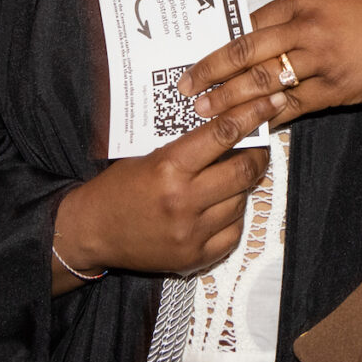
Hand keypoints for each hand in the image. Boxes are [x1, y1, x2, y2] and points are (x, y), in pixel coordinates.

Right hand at [50, 92, 281, 290]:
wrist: (92, 232)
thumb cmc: (118, 187)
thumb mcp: (146, 155)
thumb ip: (186, 145)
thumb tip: (230, 128)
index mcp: (168, 168)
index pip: (222, 135)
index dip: (251, 115)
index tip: (269, 104)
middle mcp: (183, 201)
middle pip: (242, 170)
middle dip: (258, 154)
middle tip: (259, 145)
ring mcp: (191, 232)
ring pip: (241, 201)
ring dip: (242, 186)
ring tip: (230, 177)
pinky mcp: (195, 257)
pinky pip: (233, 231)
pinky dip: (233, 216)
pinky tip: (221, 206)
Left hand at [183, 0, 361, 125]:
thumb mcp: (330, 1)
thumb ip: (293, 16)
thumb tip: (251, 37)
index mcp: (302, 1)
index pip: (248, 23)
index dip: (219, 43)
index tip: (195, 57)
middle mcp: (307, 28)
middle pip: (246, 52)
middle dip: (210, 73)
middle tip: (185, 88)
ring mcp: (320, 61)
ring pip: (263, 82)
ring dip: (230, 100)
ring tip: (206, 111)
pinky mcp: (334, 90)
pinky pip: (291, 106)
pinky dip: (268, 117)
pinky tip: (249, 126)